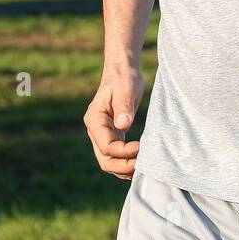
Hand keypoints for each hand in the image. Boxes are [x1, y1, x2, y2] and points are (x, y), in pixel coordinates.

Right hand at [84, 65, 143, 179]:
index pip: (106, 146)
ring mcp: (103, 134)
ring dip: (125, 168)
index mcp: (95, 120)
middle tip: (142, 164)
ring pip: (109, 161)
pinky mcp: (113, 134)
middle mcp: (95, 130)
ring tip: (144, 166)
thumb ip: (124, 108)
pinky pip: (117, 155)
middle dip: (123, 166)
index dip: (123, 152)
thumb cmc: (124, 78)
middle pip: (105, 160)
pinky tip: (140, 162)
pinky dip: (126, 162)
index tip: (140, 147)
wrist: (122, 71)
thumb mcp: (125, 90)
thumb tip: (123, 125)